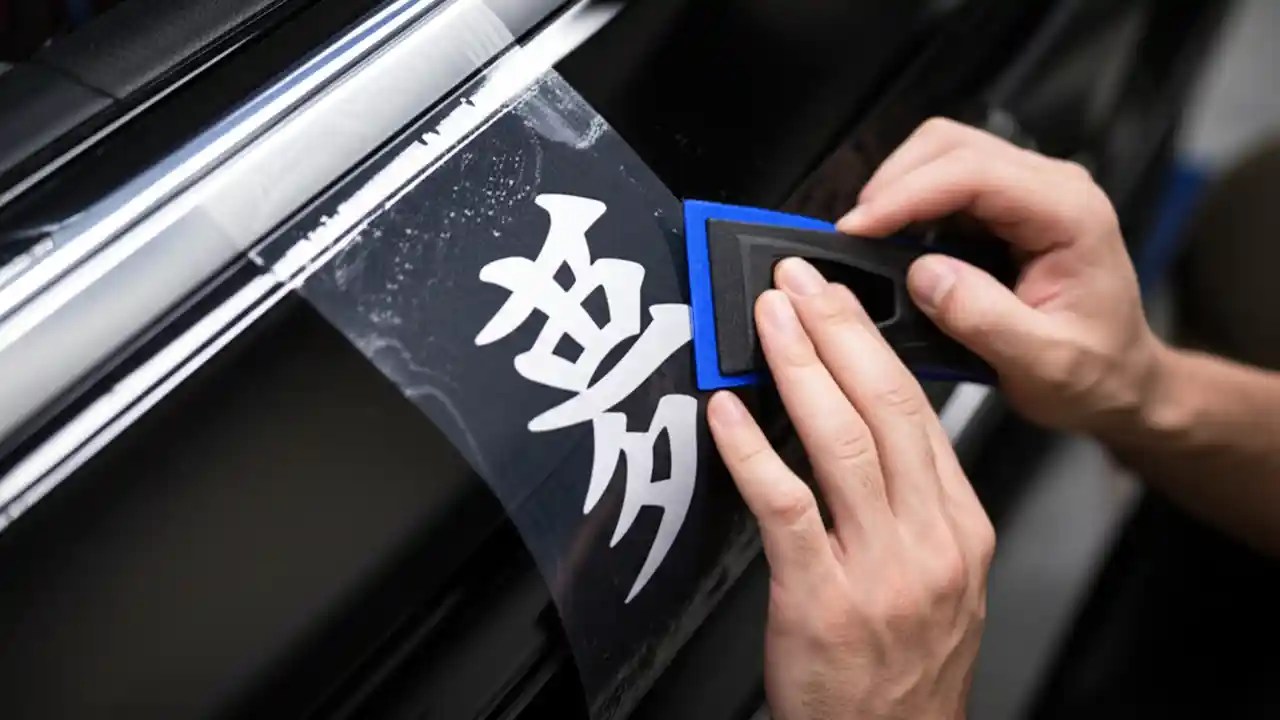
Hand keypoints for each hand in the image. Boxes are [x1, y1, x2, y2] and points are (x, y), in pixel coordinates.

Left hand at [707, 258, 993, 719]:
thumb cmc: (905, 671)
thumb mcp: (941, 581)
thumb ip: (912, 505)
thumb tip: (865, 425)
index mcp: (961, 528)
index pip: (921, 413)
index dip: (875, 345)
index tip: (843, 301)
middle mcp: (930, 541)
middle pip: (887, 408)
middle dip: (840, 332)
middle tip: (801, 282)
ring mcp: (881, 570)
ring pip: (842, 442)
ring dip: (799, 368)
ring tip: (769, 320)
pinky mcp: (822, 599)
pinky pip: (784, 504)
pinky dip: (752, 448)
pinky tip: (728, 409)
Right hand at [839, 118, 1164, 436]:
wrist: (1121, 382)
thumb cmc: (1096, 373)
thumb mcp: (1045, 363)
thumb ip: (985, 319)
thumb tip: (926, 276)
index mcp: (1069, 213)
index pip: (973, 173)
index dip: (906, 194)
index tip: (858, 228)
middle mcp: (1050, 188)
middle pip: (950, 146)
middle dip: (893, 183)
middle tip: (854, 234)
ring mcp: (1026, 193)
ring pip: (941, 155)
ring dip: (896, 190)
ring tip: (868, 238)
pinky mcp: (1003, 208)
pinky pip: (942, 183)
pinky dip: (907, 205)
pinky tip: (892, 241)